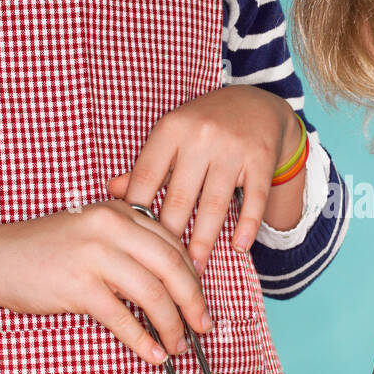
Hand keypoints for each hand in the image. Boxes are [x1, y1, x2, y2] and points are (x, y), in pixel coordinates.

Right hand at [0, 202, 211, 365]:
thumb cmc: (45, 250)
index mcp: (120, 212)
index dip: (193, 278)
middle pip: (172, 267)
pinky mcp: (78, 285)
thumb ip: (129, 247)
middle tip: (203, 326)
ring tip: (178, 346)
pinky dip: (142, 340)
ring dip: (172, 325)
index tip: (201, 302)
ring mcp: (95, 255)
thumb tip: (174, 284)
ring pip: (152, 293)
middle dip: (193, 302)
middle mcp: (111, 227)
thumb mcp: (92, 233)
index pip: (172, 244)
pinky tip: (154, 355)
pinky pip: (122, 318)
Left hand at [107, 87, 302, 270]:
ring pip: (215, 204)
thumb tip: (112, 193)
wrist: (256, 103)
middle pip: (180, 197)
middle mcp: (201, 136)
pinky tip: (239, 248)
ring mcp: (233, 148)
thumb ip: (145, 166)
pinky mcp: (261, 159)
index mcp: (171, 129)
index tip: (132, 243)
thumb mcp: (171, 136)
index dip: (138, 212)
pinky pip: (254, 199)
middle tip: (162, 270)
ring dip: (204, 241)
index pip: (147, 177)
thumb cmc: (203, 125)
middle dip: (170, 237)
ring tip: (196, 268)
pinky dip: (247, 226)